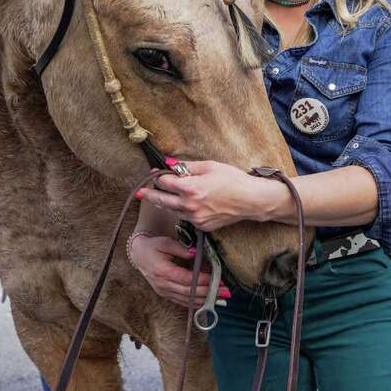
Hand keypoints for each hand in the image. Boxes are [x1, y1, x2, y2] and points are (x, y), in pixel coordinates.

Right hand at [129, 235, 228, 308]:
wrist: (139, 254)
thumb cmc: (153, 246)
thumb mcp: (166, 243)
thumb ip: (182, 248)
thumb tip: (197, 253)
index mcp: (162, 272)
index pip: (187, 279)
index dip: (203, 280)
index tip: (217, 279)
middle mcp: (162, 285)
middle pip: (189, 292)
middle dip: (208, 292)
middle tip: (225, 291)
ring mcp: (163, 291)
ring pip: (187, 300)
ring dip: (205, 300)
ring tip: (221, 298)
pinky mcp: (165, 294)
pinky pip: (182, 302)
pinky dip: (195, 303)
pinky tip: (207, 303)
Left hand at [136, 159, 285, 231]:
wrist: (250, 200)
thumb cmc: (233, 180)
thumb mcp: (209, 166)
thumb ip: (186, 166)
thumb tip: (169, 164)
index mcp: (189, 188)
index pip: (164, 182)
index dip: (158, 176)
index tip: (155, 173)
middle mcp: (189, 205)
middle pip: (161, 200)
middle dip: (149, 195)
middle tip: (140, 193)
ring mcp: (195, 218)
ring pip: (171, 211)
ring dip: (164, 203)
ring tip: (157, 198)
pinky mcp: (202, 226)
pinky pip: (185, 218)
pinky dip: (181, 211)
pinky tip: (183, 205)